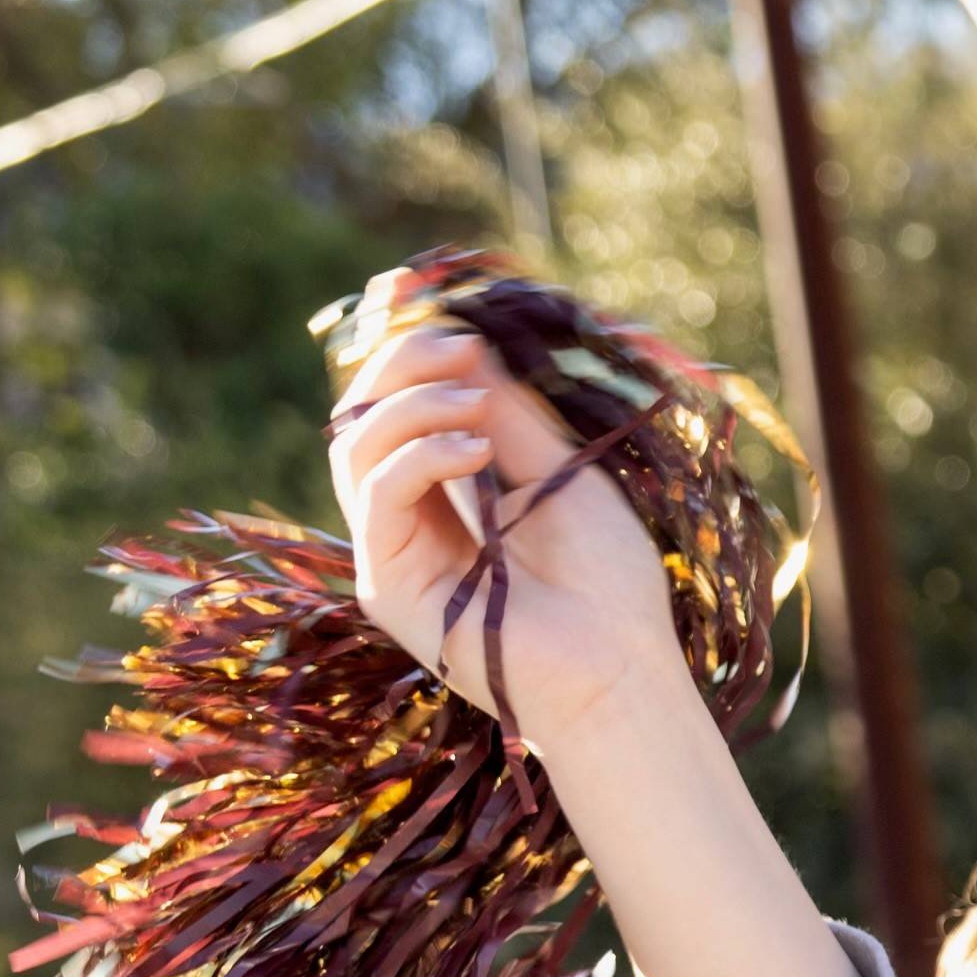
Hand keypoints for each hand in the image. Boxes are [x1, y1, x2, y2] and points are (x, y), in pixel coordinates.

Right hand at [324, 304, 701, 760]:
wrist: (621, 674)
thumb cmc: (608, 588)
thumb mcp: (559, 476)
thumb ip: (506, 415)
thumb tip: (465, 341)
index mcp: (450, 494)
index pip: (399, 407)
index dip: (403, 351)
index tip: (427, 302)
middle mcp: (411, 521)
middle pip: (363, 419)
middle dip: (401, 367)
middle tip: (456, 346)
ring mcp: (392, 552)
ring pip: (355, 449)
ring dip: (411, 405)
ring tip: (474, 401)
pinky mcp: (387, 584)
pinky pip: (377, 495)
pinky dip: (419, 455)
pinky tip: (473, 449)